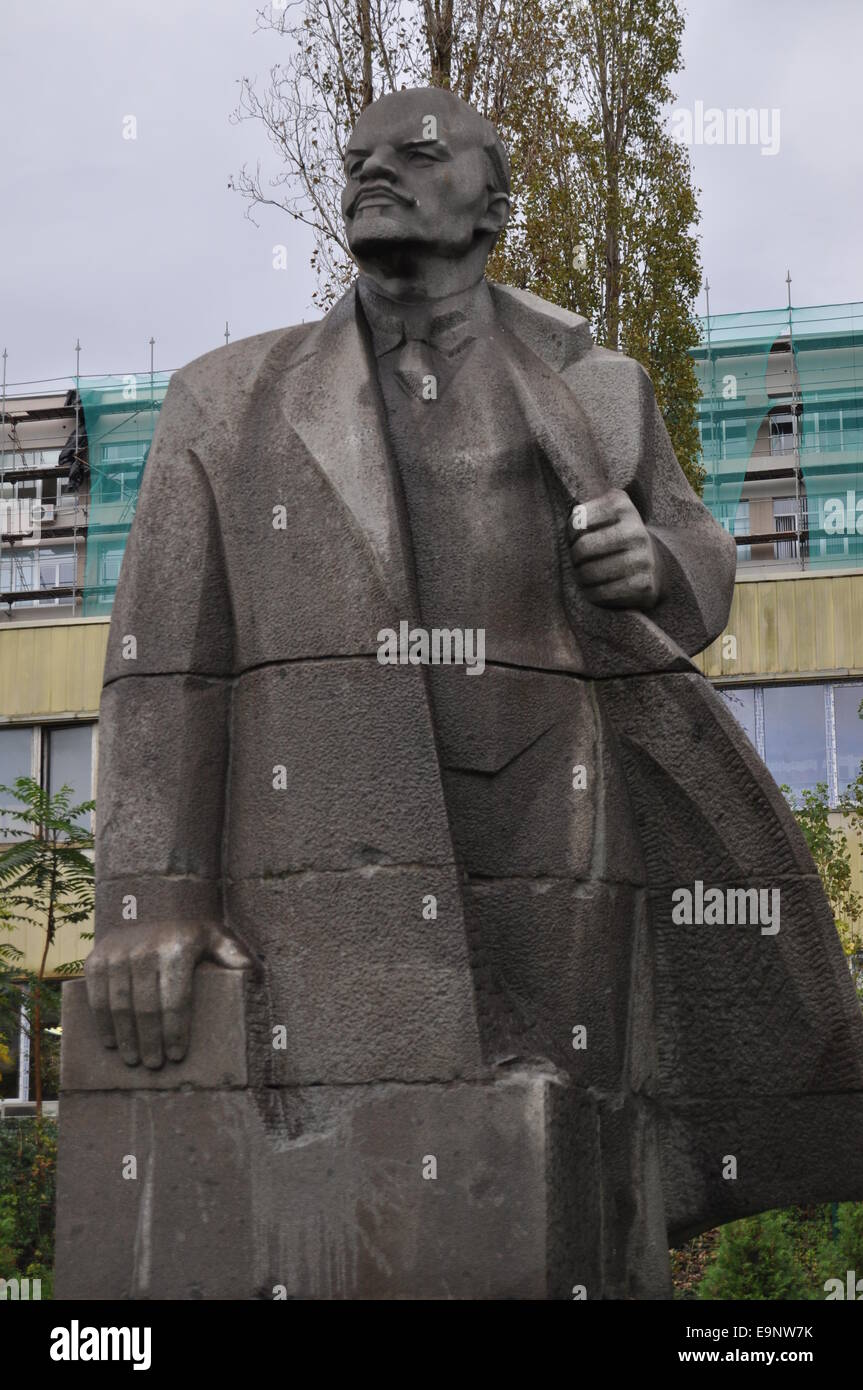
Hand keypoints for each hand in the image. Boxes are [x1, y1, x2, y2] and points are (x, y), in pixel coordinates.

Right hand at [84, 920, 251, 1068]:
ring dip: (126, 1038)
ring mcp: (117, 952)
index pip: (176, 999)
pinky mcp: (96, 956)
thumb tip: (252, 974)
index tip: (177, 1056)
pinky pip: (96, 996)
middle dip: (150, 1041)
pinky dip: (103, 1023)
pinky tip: (111, 1043)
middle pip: (146, 1007)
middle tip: (155, 1065)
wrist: (153, 912)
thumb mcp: (217, 939)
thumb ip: (235, 955)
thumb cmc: (190, 936)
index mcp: (176, 947)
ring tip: (134, 1060)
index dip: (175, 1031)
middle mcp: (144, 948)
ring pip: (120, 1005)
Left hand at [567, 489, 664, 609]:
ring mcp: (643, 559)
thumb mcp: (604, 512)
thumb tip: (573, 511)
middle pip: (582, 548)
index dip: (570, 535)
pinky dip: (591, 593)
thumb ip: (585, 507)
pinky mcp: (643, 585)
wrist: (654, 564)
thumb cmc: (617, 538)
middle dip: (573, 558)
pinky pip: (601, 593)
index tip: (575, 539)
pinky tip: (593, 588)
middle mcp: (636, 530)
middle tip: (576, 561)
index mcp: (622, 506)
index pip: (577, 522)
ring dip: (579, 577)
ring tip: (582, 575)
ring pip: (589, 573)